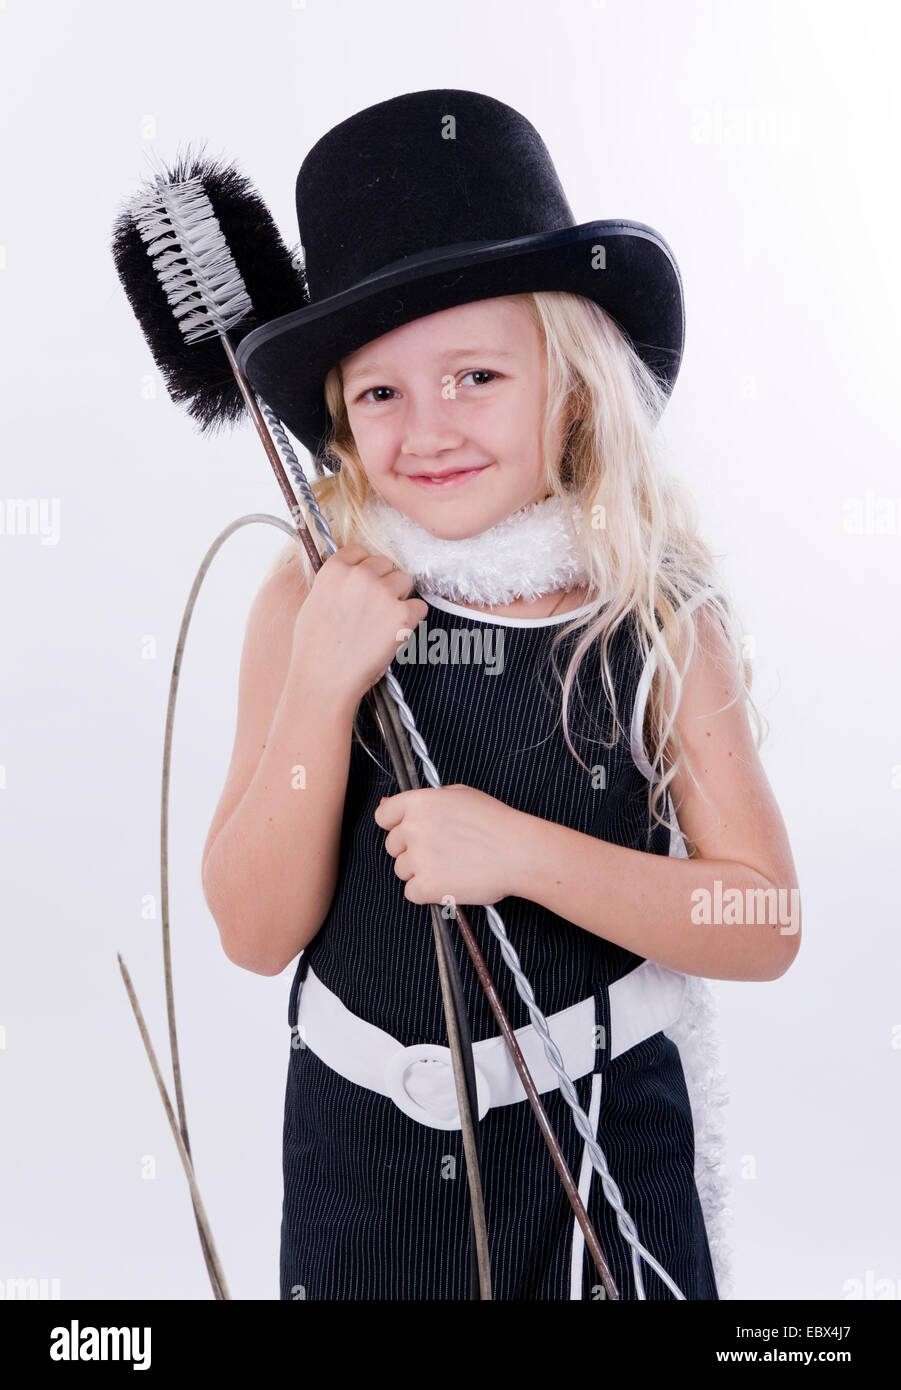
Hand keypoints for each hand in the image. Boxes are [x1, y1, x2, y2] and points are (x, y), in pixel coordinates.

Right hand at [291, 543, 427, 705]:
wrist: (324, 681)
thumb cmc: (314, 651)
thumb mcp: (313, 603)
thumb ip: (333, 583)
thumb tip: (348, 576)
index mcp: (334, 570)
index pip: (359, 550)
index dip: (364, 568)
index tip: (364, 583)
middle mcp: (360, 575)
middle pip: (386, 563)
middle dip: (384, 581)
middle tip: (376, 607)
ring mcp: (382, 593)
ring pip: (405, 580)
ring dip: (399, 597)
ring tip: (384, 621)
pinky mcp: (401, 615)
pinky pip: (420, 606)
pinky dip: (412, 619)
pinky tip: (396, 633)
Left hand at [373, 784, 522, 906]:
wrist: (519, 853)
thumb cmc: (496, 823)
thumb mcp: (460, 795)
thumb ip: (423, 800)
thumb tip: (388, 806)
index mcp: (420, 803)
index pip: (383, 816)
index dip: (395, 825)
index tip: (409, 833)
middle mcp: (414, 828)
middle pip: (393, 846)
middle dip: (412, 850)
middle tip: (442, 851)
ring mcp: (419, 858)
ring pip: (402, 870)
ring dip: (420, 871)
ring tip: (451, 866)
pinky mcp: (426, 886)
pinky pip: (411, 893)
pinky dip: (427, 892)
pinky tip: (449, 881)